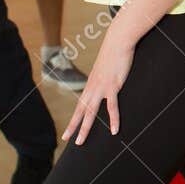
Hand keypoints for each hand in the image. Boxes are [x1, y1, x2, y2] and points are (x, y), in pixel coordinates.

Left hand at [61, 25, 135, 145]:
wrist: (118, 41)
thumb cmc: (115, 52)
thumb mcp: (107, 68)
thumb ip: (105, 76)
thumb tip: (109, 80)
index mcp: (91, 84)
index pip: (80, 105)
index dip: (74, 118)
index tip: (69, 129)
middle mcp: (93, 88)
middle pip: (80, 111)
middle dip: (73, 126)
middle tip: (66, 139)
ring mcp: (101, 88)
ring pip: (90, 112)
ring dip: (85, 128)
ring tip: (80, 141)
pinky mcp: (112, 86)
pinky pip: (112, 107)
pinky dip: (113, 120)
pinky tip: (114, 130)